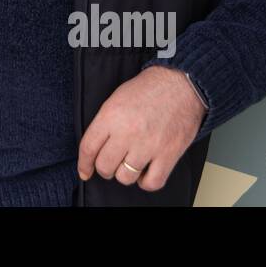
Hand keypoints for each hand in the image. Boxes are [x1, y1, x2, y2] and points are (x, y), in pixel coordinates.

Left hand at [77, 65, 205, 192]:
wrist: (181, 84)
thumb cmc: (150, 89)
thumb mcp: (117, 98)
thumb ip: (105, 123)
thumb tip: (96, 146)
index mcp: (111, 116)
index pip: (88, 148)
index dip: (84, 164)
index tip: (85, 171)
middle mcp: (127, 132)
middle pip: (105, 166)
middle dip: (104, 169)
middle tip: (110, 164)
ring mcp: (148, 145)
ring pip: (125, 177)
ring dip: (125, 174)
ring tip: (130, 164)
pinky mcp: (168, 154)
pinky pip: (152, 182)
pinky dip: (146, 182)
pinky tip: (146, 172)